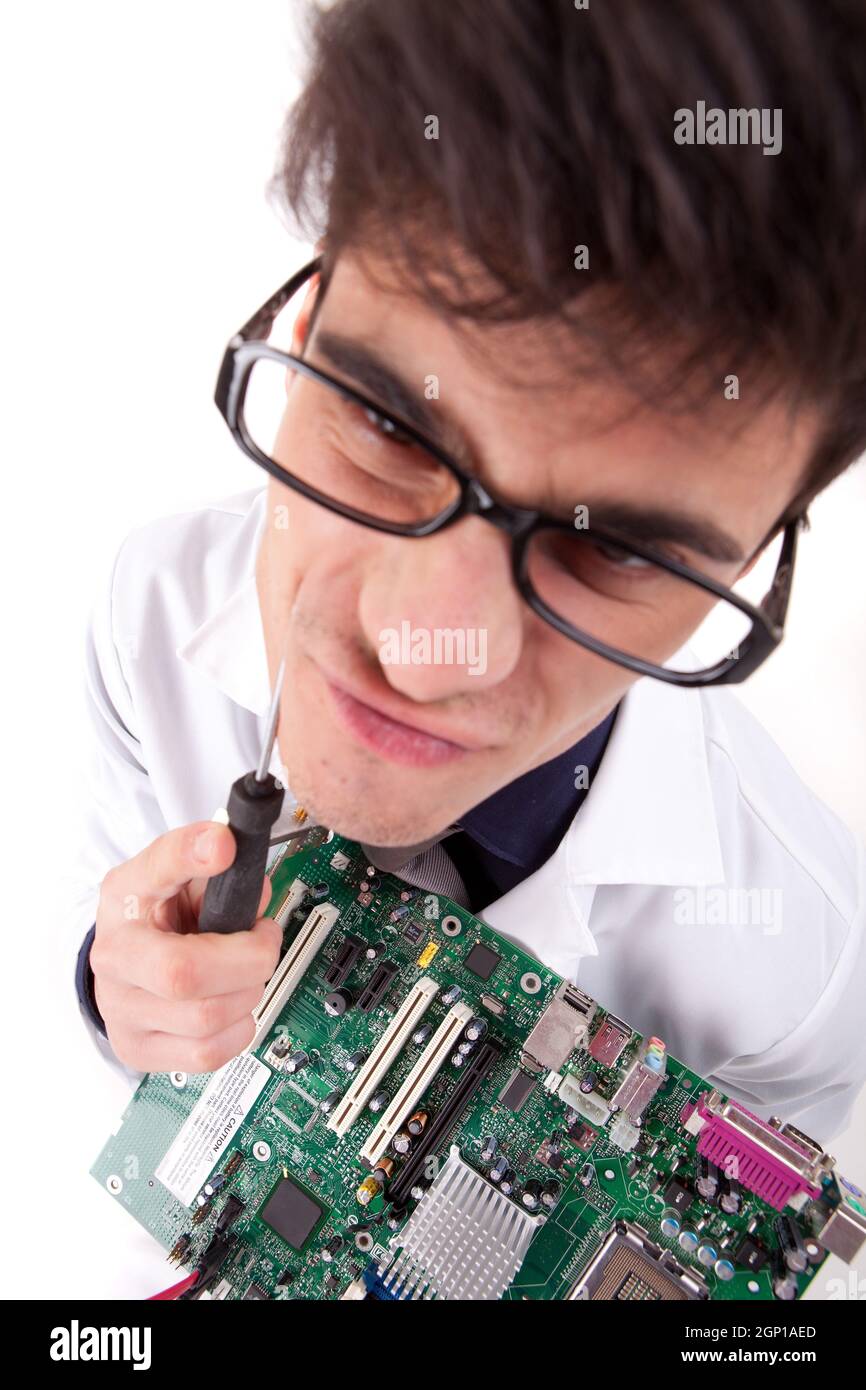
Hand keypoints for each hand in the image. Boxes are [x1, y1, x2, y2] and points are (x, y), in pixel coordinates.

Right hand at [90, 822, 282, 1073]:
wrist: (124, 962)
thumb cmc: (155, 915)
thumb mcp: (179, 875)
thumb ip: (218, 870)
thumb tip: (257, 889)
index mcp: (125, 897)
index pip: (155, 867)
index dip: (190, 855)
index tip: (224, 844)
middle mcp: (114, 956)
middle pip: (184, 971)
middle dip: (248, 959)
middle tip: (261, 942)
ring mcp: (122, 1009)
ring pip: (205, 1018)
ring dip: (248, 994)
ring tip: (245, 974)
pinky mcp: (139, 1048)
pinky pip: (208, 1053)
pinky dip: (238, 1029)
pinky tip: (232, 1006)